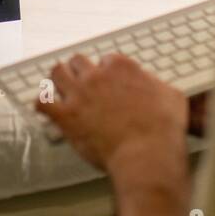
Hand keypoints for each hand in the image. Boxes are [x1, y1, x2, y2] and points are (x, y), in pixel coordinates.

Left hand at [38, 53, 189, 177]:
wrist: (146, 154)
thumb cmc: (163, 128)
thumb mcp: (172, 96)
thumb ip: (157, 86)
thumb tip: (156, 87)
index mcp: (121, 67)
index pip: (106, 60)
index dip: (106, 73)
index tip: (108, 83)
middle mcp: (96, 75)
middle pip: (78, 61)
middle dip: (79, 71)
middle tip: (81, 82)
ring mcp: (78, 94)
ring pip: (57, 73)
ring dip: (58, 80)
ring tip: (59, 88)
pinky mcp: (66, 116)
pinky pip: (42, 102)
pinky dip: (42, 103)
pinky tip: (46, 108)